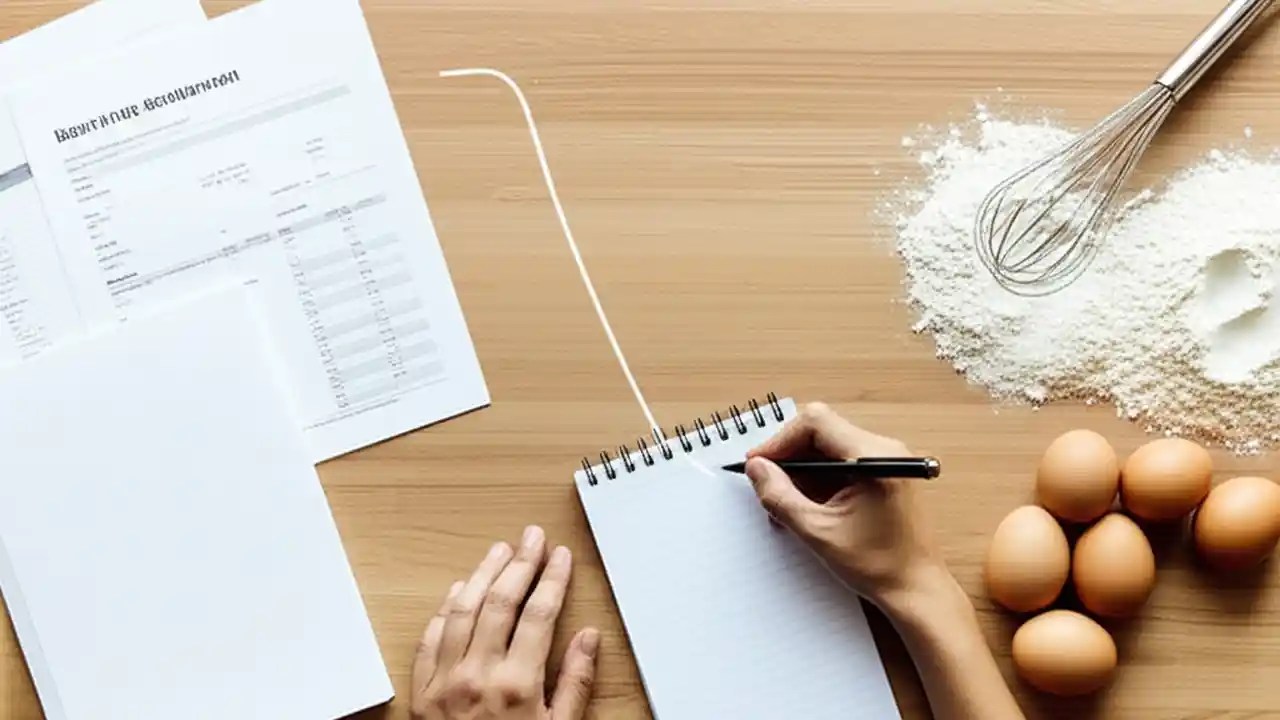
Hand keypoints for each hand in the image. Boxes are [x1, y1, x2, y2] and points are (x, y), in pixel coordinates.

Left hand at [411, 527, 599, 719]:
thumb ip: (576, 685)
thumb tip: (588, 639)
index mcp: (517, 686)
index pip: (539, 614)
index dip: (552, 579)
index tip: (560, 557)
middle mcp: (478, 676)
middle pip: (500, 602)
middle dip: (520, 564)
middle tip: (531, 537)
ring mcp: (444, 683)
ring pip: (462, 612)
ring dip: (482, 575)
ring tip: (498, 551)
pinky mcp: (421, 694)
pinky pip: (430, 640)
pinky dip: (445, 611)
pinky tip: (458, 591)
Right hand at [745, 402, 947, 611]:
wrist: (916, 588)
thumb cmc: (881, 565)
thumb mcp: (818, 532)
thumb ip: (780, 496)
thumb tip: (757, 469)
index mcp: (874, 459)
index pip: (816, 423)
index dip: (780, 440)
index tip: (759, 464)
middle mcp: (885, 450)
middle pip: (821, 431)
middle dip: (789, 457)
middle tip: (768, 485)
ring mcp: (886, 460)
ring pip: (828, 446)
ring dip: (802, 471)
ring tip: (788, 504)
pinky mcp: (884, 472)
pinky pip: (841, 460)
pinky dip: (819, 479)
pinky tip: (808, 506)